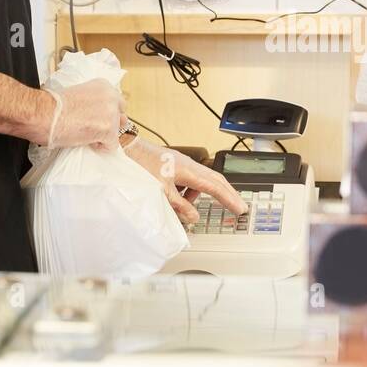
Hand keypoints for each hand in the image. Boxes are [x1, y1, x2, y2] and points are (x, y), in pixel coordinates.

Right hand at [43, 79, 126, 150]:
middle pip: (121, 117)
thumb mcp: (79, 93)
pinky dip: (101, 147)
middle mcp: (112, 97)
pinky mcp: (109, 130)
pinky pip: (112, 145)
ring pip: (117, 131)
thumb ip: (93, 101)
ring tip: (87, 134)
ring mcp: (112, 114)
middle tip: (93, 128)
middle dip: (110, 124)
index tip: (95, 118)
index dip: (106, 113)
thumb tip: (96, 113)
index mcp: (104, 86)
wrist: (44, 113)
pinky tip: (87, 142)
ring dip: (105, 136)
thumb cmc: (53, 105)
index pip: (116, 103)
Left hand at [124, 138, 245, 224]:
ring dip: (202, 195)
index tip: (240, 209)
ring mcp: (182, 164)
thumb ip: (179, 205)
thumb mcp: (161, 190)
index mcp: (189, 170)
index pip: (215, 187)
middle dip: (228, 194)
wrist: (127, 149)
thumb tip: (193, 217)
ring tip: (191, 210)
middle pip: (215, 180)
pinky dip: (188, 192)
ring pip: (201, 181)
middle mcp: (189, 165)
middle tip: (238, 207)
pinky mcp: (174, 165)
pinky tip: (178, 200)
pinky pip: (188, 181)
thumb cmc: (142, 165)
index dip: (229, 199)